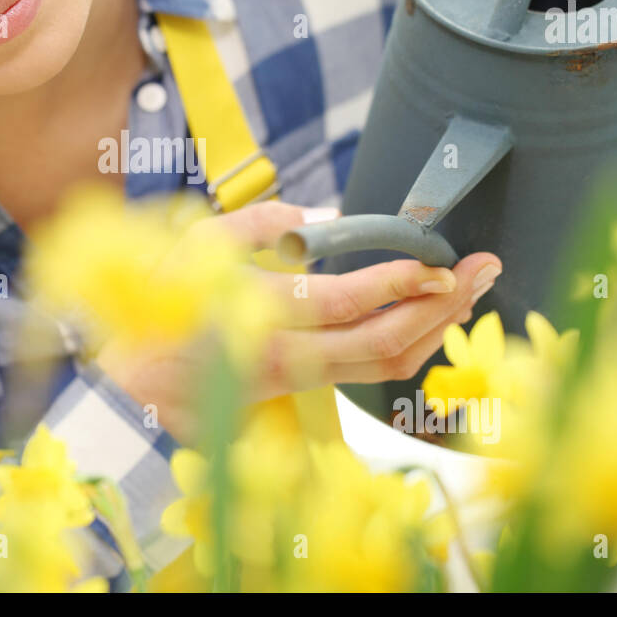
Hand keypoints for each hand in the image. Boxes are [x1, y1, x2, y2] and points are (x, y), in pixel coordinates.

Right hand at [93, 200, 501, 446]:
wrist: (133, 379)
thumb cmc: (163, 300)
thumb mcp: (200, 241)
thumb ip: (263, 222)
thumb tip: (324, 221)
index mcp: (256, 312)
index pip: (345, 304)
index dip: (399, 284)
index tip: (440, 262)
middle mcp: (284, 356)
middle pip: (382, 343)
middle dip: (443, 307)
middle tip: (483, 271)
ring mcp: (295, 383)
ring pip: (383, 369)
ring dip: (435, 330)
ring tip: (470, 292)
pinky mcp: (300, 395)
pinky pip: (366, 376)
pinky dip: (406, 349)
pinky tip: (428, 321)